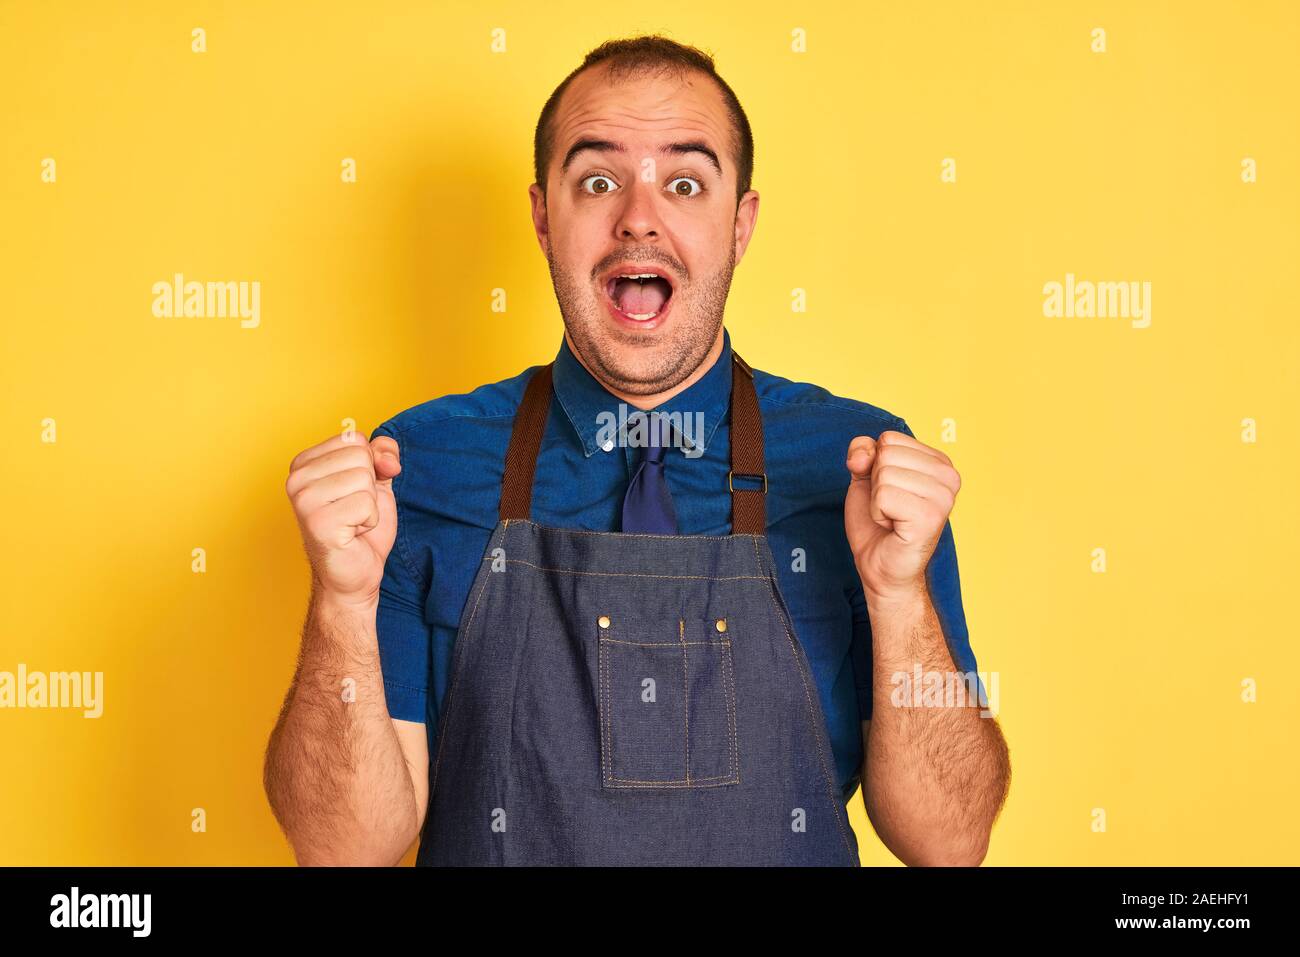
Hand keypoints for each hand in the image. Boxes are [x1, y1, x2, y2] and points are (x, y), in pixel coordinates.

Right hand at [286, 430, 401, 607]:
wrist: (354, 573)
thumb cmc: (360, 526)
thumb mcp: (376, 481)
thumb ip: (382, 454)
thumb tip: (388, 458)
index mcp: (303, 463)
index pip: (356, 439)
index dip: (369, 467)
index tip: (352, 492)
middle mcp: (296, 478)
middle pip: (361, 456)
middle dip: (370, 487)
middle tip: (353, 511)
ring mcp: (303, 501)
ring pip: (364, 479)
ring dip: (369, 506)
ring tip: (352, 523)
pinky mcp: (318, 522)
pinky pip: (366, 504)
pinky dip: (369, 522)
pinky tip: (352, 534)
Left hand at [844, 430, 960, 607]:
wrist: (880, 567)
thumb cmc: (877, 524)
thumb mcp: (864, 478)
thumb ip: (862, 453)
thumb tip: (861, 454)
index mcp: (939, 462)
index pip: (889, 438)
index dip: (875, 466)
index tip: (889, 492)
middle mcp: (949, 476)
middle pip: (886, 454)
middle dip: (876, 484)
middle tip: (890, 509)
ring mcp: (943, 497)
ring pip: (884, 474)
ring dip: (877, 502)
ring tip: (893, 519)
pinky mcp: (931, 516)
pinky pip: (884, 496)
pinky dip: (878, 514)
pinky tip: (893, 527)